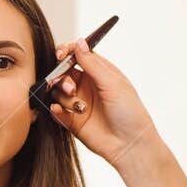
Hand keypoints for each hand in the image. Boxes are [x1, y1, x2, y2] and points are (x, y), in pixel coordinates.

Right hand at [45, 38, 160, 168]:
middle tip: (70, 86)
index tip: (61, 54)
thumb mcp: (112, 83)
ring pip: (57, 90)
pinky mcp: (72, 120)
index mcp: (100, 73)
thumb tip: (79, 42)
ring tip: (76, 103)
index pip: (78, 55)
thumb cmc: (129, 112)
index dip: (67, 52)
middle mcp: (87, 86)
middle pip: (63, 72)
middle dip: (61, 75)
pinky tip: (61, 111)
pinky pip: (56, 110)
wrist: (130, 144)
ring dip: (62, 94)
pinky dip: (56, 109)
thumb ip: (92, 63)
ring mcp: (78, 102)